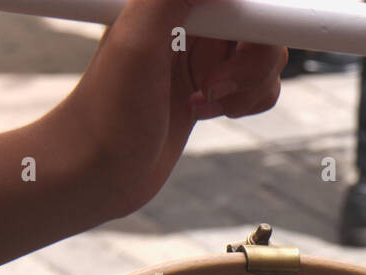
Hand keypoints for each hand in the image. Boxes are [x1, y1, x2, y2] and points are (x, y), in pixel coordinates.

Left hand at [50, 0, 286, 216]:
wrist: (101, 168)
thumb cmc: (109, 112)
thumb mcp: (137, 42)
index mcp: (168, 3)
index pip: (236, 3)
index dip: (251, 22)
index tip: (239, 48)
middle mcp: (188, 21)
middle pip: (259, 26)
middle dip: (251, 63)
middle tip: (213, 85)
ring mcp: (202, 55)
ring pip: (265, 58)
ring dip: (248, 88)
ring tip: (204, 102)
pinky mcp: (212, 86)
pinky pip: (257, 85)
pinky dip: (247, 103)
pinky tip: (205, 112)